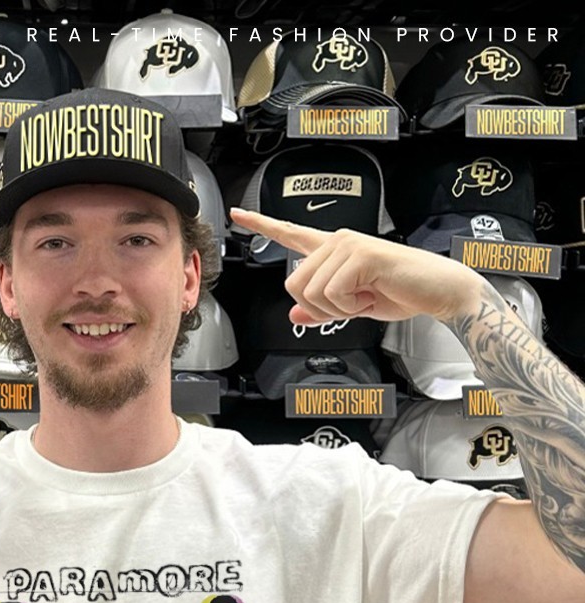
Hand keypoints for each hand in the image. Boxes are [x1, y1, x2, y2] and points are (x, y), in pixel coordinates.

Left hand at [229, 208, 486, 327]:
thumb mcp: (353, 307)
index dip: (262, 226)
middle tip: (350, 305)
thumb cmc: (399, 294)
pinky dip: (349, 307)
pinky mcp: (361, 255)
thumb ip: (322, 310)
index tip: (237, 214)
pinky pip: (332, 293)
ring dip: (336, 309)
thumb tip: (294, 314)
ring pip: (311, 292)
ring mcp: (348, 245)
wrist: (436, 292)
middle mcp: (337, 241)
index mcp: (332, 250)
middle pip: (294, 284)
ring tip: (363, 299)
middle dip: (318, 307)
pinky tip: (369, 296)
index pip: (291, 234)